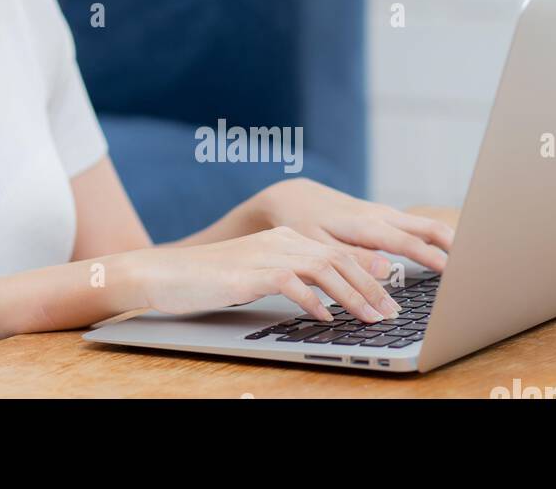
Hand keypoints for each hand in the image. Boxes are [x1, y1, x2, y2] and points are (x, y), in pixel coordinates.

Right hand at [114, 226, 402, 321]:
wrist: (165, 274)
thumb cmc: (209, 280)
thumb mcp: (257, 276)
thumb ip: (290, 279)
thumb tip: (324, 300)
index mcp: (286, 237)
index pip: (338, 253)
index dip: (367, 276)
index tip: (387, 299)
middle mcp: (281, 240)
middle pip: (339, 259)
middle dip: (371, 288)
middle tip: (390, 313)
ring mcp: (266, 254)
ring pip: (324, 269)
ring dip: (352, 296)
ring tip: (370, 318)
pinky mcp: (251, 273)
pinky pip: (292, 284)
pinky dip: (314, 301)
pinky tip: (326, 318)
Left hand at [250, 179, 454, 276]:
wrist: (293, 197)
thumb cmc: (304, 223)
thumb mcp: (319, 245)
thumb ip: (353, 259)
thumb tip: (385, 270)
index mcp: (366, 225)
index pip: (408, 243)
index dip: (431, 258)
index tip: (451, 271)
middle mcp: (381, 216)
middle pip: (428, 227)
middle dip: (454, 244)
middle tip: (474, 264)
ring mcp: (385, 214)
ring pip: (426, 225)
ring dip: (449, 240)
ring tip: (471, 260)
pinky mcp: (384, 217)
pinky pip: (417, 226)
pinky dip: (436, 238)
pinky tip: (447, 251)